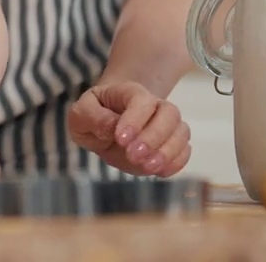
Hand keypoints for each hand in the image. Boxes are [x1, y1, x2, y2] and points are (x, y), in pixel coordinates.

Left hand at [68, 80, 190, 177]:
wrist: (107, 123)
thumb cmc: (94, 116)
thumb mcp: (81, 114)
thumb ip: (92, 117)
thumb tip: (110, 128)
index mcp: (130, 93)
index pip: (141, 100)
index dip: (135, 120)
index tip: (120, 139)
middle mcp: (154, 106)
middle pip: (170, 114)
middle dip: (154, 137)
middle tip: (134, 155)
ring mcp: (166, 125)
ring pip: (181, 132)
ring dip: (167, 152)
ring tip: (147, 167)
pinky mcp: (172, 145)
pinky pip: (185, 151)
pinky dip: (176, 162)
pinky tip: (160, 172)